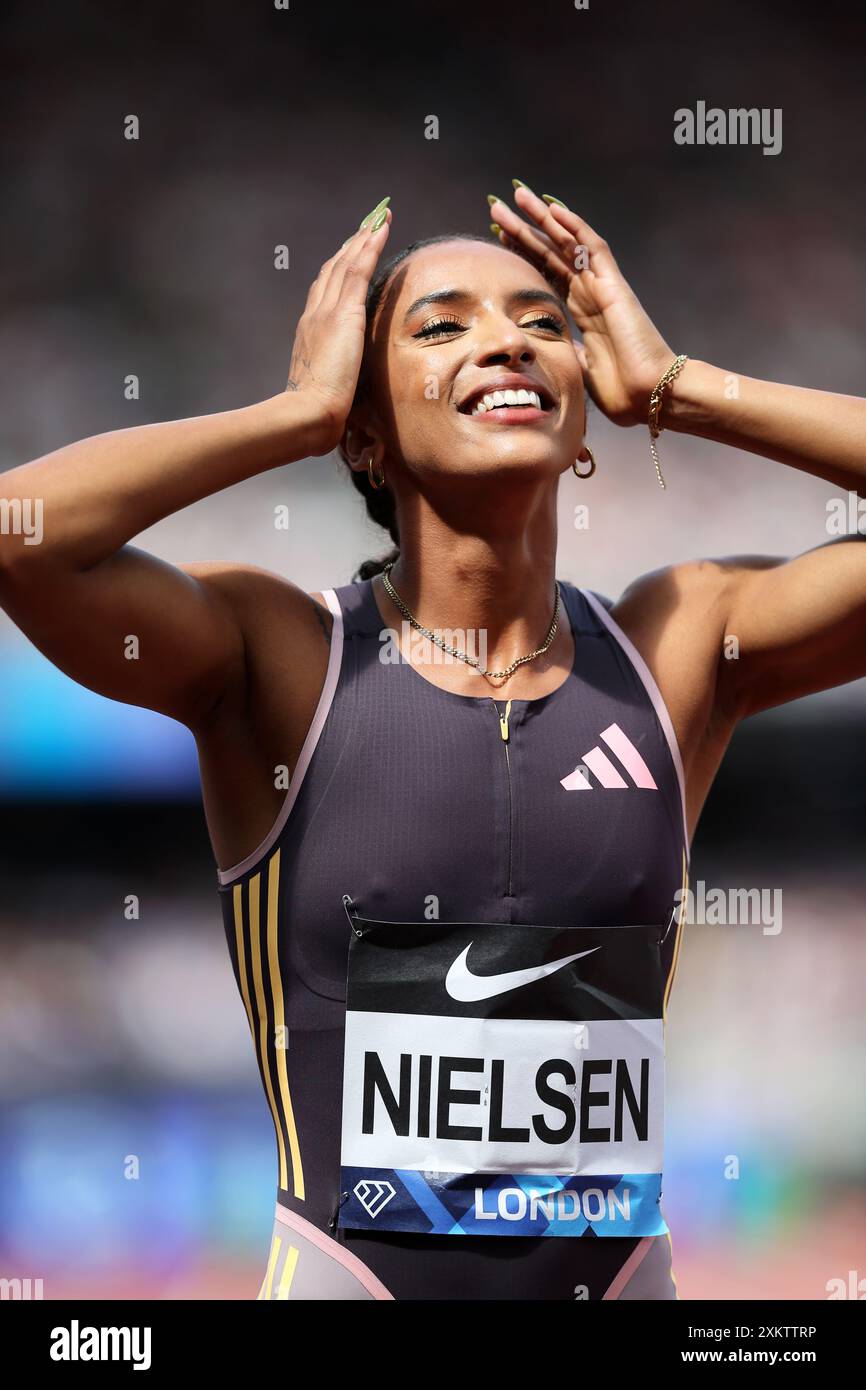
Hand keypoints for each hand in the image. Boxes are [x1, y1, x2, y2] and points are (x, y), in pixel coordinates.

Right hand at [286, 199, 391, 453]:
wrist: (309, 413)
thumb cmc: (317, 413)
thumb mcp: (328, 389)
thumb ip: (336, 380)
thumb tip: (346, 392)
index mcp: (310, 332)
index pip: (326, 291)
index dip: (339, 269)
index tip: (352, 253)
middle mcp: (314, 314)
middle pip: (333, 270)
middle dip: (351, 246)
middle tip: (368, 224)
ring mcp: (326, 311)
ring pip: (345, 263)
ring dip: (362, 238)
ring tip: (378, 219)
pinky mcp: (342, 313)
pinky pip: (357, 270)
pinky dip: (369, 246)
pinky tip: (380, 230)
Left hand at [488, 185, 675, 426]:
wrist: (648, 396)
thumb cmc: (621, 391)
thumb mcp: (578, 368)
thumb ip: (564, 351)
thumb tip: (544, 345)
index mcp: (580, 312)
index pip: (546, 274)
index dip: (523, 255)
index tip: (497, 239)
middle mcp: (589, 293)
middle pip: (551, 252)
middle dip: (523, 229)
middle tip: (496, 207)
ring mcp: (601, 287)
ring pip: (567, 242)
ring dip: (542, 219)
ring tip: (517, 194)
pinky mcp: (614, 286)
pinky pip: (593, 248)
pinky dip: (574, 227)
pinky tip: (553, 208)